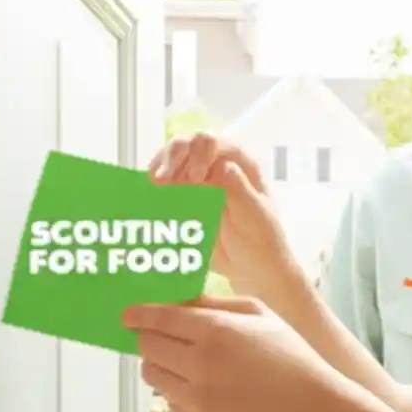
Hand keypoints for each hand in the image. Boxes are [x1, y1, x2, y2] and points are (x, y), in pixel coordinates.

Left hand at [124, 294, 354, 411]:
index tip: (129, 316)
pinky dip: (184, 400)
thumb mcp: (261, 316)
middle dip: (152, 341)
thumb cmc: (293, 362)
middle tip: (166, 342)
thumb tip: (180, 303)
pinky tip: (215, 397)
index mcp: (215, 332)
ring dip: (165, 370)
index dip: (138, 315)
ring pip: (153, 378)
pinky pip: (172, 408)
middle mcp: (200, 366)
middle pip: (147, 348)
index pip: (156, 318)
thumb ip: (216, 304)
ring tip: (196, 371)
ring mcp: (196, 402)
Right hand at [147, 133, 300, 299]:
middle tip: (163, 180)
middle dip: (173, 156)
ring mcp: (198, 180)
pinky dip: (155, 184)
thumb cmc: (262, 239)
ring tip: (156, 185)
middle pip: (188, 145)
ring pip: (172, 160)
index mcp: (240, 164)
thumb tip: (220, 166)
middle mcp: (217, 165)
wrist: (252, 268)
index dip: (201, 153)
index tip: (197, 178)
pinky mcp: (184, 196)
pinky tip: (149, 191)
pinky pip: (165, 182)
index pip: (216, 143)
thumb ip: (238, 188)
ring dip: (160, 168)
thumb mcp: (256, 214)